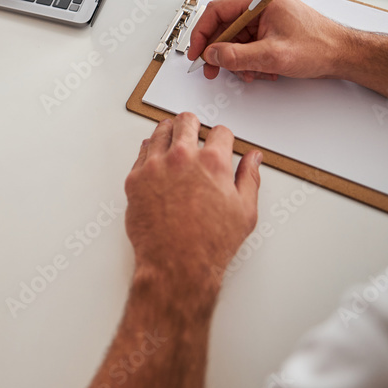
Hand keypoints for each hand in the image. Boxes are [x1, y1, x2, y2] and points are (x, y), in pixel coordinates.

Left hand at [125, 114, 261, 291]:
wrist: (176, 265)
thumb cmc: (209, 244)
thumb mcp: (244, 211)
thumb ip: (249, 178)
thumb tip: (253, 159)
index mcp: (212, 162)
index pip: (220, 131)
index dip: (223, 137)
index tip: (220, 143)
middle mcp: (181, 157)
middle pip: (186, 122)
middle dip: (194, 126)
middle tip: (195, 133)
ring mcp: (154, 166)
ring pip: (160, 131)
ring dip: (170, 133)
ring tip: (174, 142)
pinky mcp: (134, 179)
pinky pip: (142, 152)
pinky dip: (151, 153)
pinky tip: (157, 160)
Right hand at [188, 0, 352, 81]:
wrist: (344, 55)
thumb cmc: (320, 46)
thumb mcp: (273, 55)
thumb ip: (237, 56)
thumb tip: (212, 55)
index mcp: (260, 0)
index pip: (217, 11)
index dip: (202, 33)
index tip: (196, 52)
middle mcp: (261, 6)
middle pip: (225, 27)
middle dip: (220, 52)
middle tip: (214, 69)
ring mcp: (266, 18)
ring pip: (236, 40)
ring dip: (238, 60)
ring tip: (249, 73)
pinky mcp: (271, 30)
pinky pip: (249, 45)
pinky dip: (249, 61)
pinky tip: (261, 71)